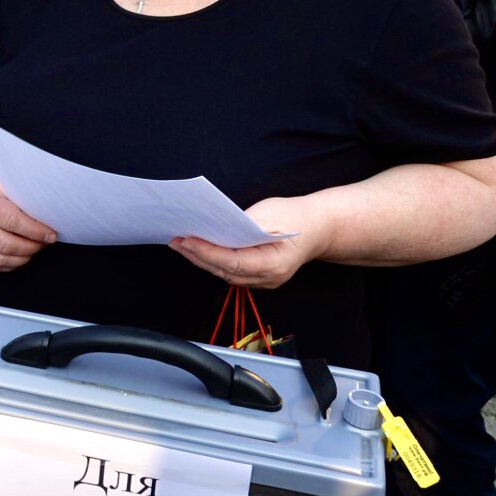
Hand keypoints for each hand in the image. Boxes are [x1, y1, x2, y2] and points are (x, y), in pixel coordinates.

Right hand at [0, 158, 54, 271]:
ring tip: (35, 247)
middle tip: (46, 241)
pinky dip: (9, 264)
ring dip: (23, 257)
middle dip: (32, 246)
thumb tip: (50, 204)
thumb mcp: (4, 175)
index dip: (35, 230)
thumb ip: (23, 189)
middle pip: (6, 244)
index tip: (51, 234)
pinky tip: (21, 255)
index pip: (12, 221)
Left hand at [169, 197, 324, 289]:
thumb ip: (242, 224)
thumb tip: (213, 228)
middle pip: (225, 270)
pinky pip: (231, 272)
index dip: (207, 252)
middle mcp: (269, 278)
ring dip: (202, 260)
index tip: (187, 241)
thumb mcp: (269, 213)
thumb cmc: (295, 217)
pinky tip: (199, 250)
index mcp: (273, 264)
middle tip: (176, 241)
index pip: (232, 261)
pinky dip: (214, 261)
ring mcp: (264, 281)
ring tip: (181, 244)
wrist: (319, 227)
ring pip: (226, 274)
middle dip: (198, 256)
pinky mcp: (259, 277)